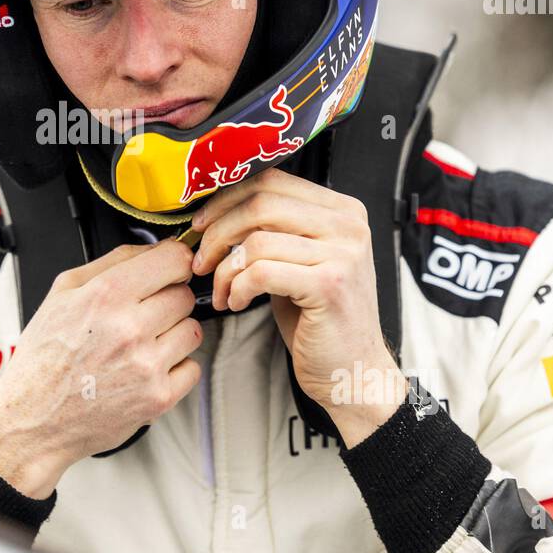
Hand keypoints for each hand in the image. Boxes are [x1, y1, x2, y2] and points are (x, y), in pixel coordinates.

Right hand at [0, 240, 201, 497]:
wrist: (33, 418)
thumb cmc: (45, 355)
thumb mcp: (63, 291)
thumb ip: (114, 261)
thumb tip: (158, 247)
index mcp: (105, 296)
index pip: (174, 261)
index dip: (174, 263)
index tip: (169, 270)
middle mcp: (130, 329)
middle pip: (185, 296)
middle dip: (168, 300)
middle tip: (143, 314)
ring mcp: (148, 366)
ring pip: (193, 330)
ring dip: (174, 334)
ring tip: (142, 344)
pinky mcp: (159, 398)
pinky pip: (192, 367)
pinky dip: (175, 368)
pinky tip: (146, 369)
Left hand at [190, 168, 403, 446]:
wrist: (353, 370)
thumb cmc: (318, 317)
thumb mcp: (299, 260)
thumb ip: (273, 230)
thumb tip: (216, 211)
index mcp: (341, 210)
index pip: (271, 181)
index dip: (226, 200)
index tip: (201, 224)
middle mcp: (348, 225)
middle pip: (260, 204)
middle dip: (217, 232)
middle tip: (200, 260)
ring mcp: (343, 254)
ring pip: (256, 241)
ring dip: (224, 269)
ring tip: (220, 292)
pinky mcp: (329, 285)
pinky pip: (261, 272)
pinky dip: (237, 287)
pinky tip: (236, 303)